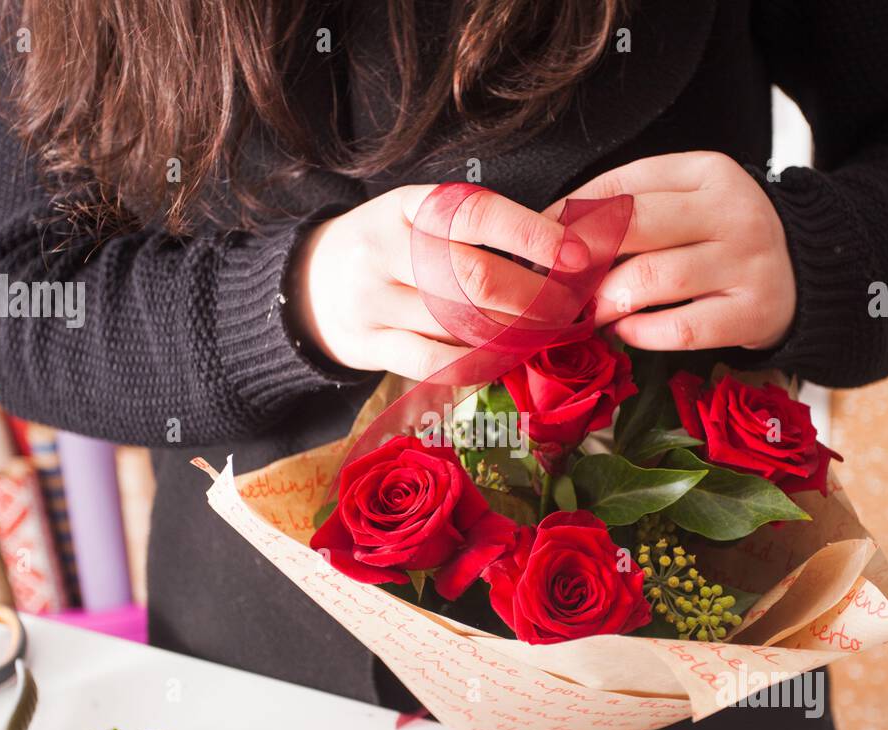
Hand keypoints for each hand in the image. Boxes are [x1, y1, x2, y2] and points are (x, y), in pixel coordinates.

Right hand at [291, 185, 586, 381]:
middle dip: (534, 296)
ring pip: (457, 325)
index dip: (532, 234)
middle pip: (473, 277)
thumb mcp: (416, 219)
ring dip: (514, 334)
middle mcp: (382, 250)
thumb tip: (557, 254)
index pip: (476, 214)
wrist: (308, 285)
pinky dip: (478, 364)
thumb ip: (472, 231)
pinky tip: (506, 360)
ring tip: (548, 335)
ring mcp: (371, 301)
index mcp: (405, 206)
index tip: (578, 256)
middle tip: (571, 307)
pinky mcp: (368, 346)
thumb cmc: (387, 248)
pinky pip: (435, 363)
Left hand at [544, 152, 796, 350]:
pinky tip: (626, 331)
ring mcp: (746, 263)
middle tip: (555, 280)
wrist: (807, 273)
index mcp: (708, 172)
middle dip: (582, 256)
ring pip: (653, 279)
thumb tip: (553, 234)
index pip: (623, 185)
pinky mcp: (752, 313)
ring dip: (606, 299)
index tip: (538, 238)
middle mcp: (732, 211)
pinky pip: (680, 328)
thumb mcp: (690, 201)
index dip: (570, 214)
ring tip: (590, 310)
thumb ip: (633, 207)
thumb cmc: (724, 238)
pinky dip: (641, 334)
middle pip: (635, 226)